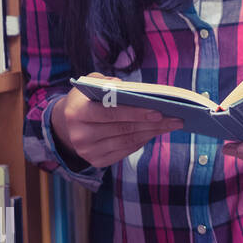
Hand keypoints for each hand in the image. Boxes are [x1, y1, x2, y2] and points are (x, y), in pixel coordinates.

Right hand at [52, 73, 183, 167]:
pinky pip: (125, 152)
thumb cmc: (87, 99)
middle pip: (123, 129)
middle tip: (176, 118)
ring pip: (127, 142)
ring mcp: (87, 151)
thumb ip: (108, 82)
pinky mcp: (96, 161)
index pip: (110, 113)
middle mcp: (80, 135)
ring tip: (171, 125)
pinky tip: (154, 132)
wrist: (66, 124)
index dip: (135, 113)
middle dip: (153, 124)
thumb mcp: (91, 83)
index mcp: (76, 113)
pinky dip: (142, 141)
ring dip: (152, 133)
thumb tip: (129, 89)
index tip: (159, 111)